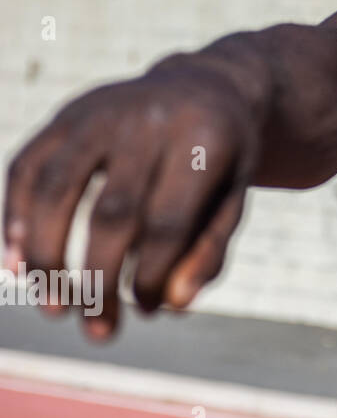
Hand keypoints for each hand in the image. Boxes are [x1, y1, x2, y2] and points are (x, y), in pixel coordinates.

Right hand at [3, 66, 260, 338]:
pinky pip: (26, 167)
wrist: (205, 85)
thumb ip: (210, 250)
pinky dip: (16, 218)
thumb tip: (171, 307)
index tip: (150, 309)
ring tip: (55, 310)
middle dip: (101, 281)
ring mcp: (99, 111)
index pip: (169, 221)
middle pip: (113, 212)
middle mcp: (147, 119)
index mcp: (203, 138)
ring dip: (48, 257)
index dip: (154, 275)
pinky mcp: (66, 114)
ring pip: (57, 189)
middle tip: (100, 332)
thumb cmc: (221, 158)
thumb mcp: (234, 197)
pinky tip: (18, 267)